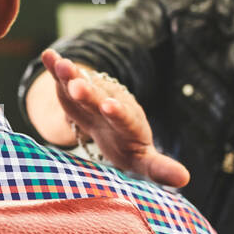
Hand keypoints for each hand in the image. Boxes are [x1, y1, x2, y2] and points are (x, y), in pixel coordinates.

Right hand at [40, 49, 189, 187]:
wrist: (112, 123)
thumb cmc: (128, 147)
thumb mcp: (143, 160)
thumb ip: (160, 168)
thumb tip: (185, 179)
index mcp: (128, 124)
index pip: (125, 118)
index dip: (117, 112)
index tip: (109, 106)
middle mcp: (111, 105)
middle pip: (100, 99)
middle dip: (89, 94)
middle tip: (78, 86)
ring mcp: (93, 96)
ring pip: (82, 85)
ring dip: (71, 75)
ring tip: (61, 65)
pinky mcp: (75, 92)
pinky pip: (66, 80)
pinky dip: (56, 68)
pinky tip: (48, 54)